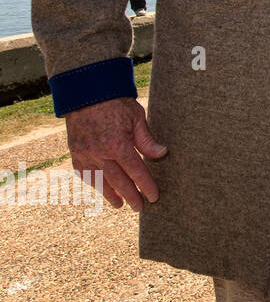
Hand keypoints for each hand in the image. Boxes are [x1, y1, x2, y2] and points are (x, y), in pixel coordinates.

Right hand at [64, 97, 166, 211]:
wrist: (87, 93)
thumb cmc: (116, 103)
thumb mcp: (137, 117)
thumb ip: (147, 140)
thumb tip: (162, 154)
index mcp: (117, 144)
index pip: (135, 171)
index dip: (145, 185)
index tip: (153, 197)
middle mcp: (99, 153)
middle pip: (118, 181)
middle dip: (130, 195)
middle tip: (139, 207)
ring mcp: (85, 154)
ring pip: (99, 180)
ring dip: (110, 194)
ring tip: (119, 204)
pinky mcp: (75, 152)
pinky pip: (84, 173)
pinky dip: (93, 182)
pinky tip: (101, 189)